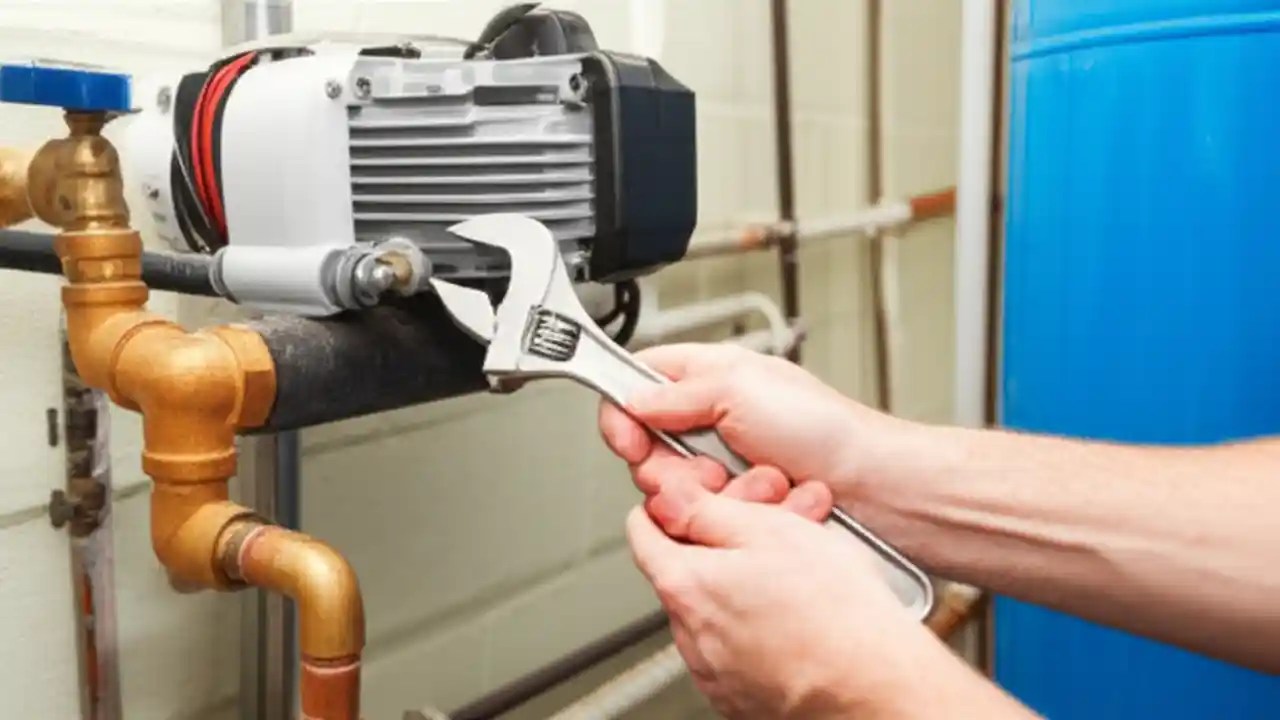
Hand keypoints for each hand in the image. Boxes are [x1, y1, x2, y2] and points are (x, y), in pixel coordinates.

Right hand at [598, 343, 924, 508]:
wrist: (871, 486)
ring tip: (738, 484)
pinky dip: (723, 510)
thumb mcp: (740, 389)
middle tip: (699, 467)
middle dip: (667, 463)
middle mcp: (713, 415)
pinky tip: (751, 504)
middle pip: (647, 443)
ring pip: (673, 483)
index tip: (628, 437)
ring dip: (700, 489)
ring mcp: (725, 460)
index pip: (639, 380)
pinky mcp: (737, 499)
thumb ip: (677, 392)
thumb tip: (632, 399)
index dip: (623, 410)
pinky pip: (702, 511)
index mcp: (711, 374)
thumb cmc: (825, 429)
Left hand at [627, 477, 944, 718]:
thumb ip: (706, 511)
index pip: (643, 532)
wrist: (877, 686)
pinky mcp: (740, 697)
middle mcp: (688, 635)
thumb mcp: (769, 529)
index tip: (695, 498)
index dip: (672, 504)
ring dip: (740, 585)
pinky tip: (795, 617)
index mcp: (685, 586)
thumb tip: (669, 497)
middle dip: (720, 543)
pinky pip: (733, 649)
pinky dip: (754, 628)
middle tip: (767, 529)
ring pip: (712, 609)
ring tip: (794, 576)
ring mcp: (713, 672)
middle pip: (683, 571)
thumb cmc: (835, 613)